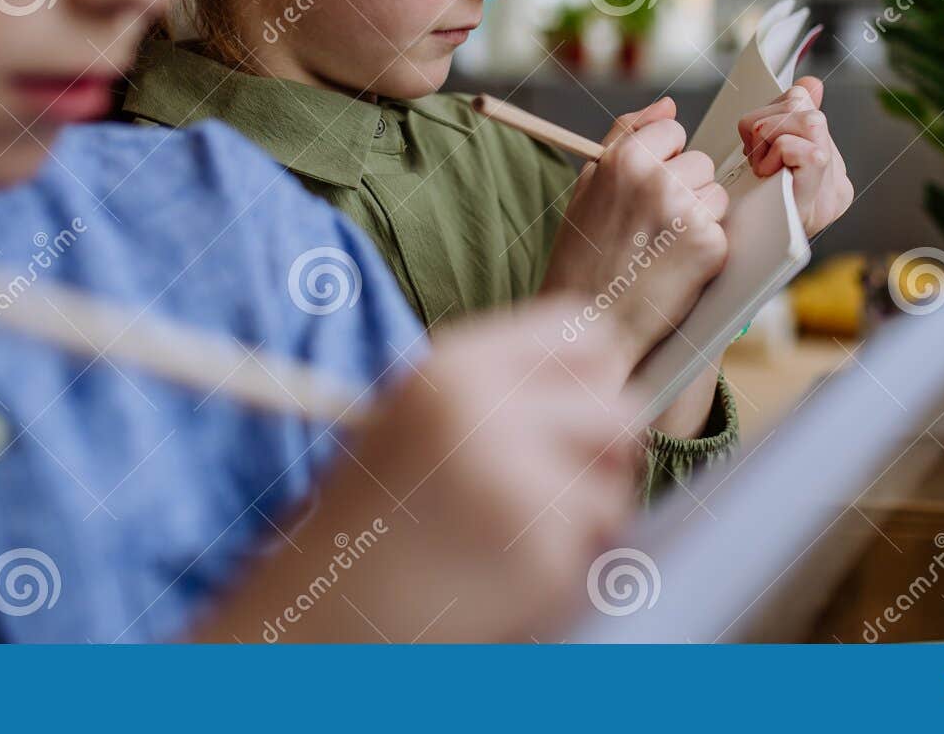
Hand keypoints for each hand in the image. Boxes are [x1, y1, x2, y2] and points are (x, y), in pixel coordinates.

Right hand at [197, 300, 638, 641]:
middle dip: (603, 447)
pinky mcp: (543, 556)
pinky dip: (566, 566)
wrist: (325, 613)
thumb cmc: (374, 513)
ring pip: (617, 485)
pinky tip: (504, 574)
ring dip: (585, 514)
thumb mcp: (421, 414)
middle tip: (560, 479)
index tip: (580, 402)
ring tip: (510, 533)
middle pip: (618, 408)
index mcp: (453, 368)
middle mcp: (490, 415)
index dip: (591, 371)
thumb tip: (617, 378)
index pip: (580, 330)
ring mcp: (521, 487)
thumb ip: (506, 386)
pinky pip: (596, 550)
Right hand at [539, 98, 728, 366]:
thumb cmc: (585, 255)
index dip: (662, 160)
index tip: (646, 190)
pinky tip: (676, 266)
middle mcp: (656, 180)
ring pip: (716, 194)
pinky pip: (723, 228)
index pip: (672, 130)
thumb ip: (627, 135)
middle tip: (651, 228)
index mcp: (623, 160)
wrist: (589, 323)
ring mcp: (686, 212)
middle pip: (700, 162)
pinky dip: (707, 247)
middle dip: (685, 189)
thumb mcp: (589, 186)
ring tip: (663, 248)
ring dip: (699, 217)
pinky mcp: (710, 245)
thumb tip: (668, 104)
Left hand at [737, 77, 853, 236]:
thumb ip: (788, 121)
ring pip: (811, 124)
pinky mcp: (821, 206)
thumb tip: (811, 84)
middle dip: (769, 123)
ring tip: (758, 165)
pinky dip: (780, 153)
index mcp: (828, 170)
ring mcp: (832, 196)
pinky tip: (766, 173)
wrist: (734, 267)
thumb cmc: (745, 216)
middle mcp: (837, 184)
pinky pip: (809, 154)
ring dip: (770, 137)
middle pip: (810, 113)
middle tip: (752, 153)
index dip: (775, 109)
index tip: (755, 136)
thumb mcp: (763, 161)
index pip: (806, 106)